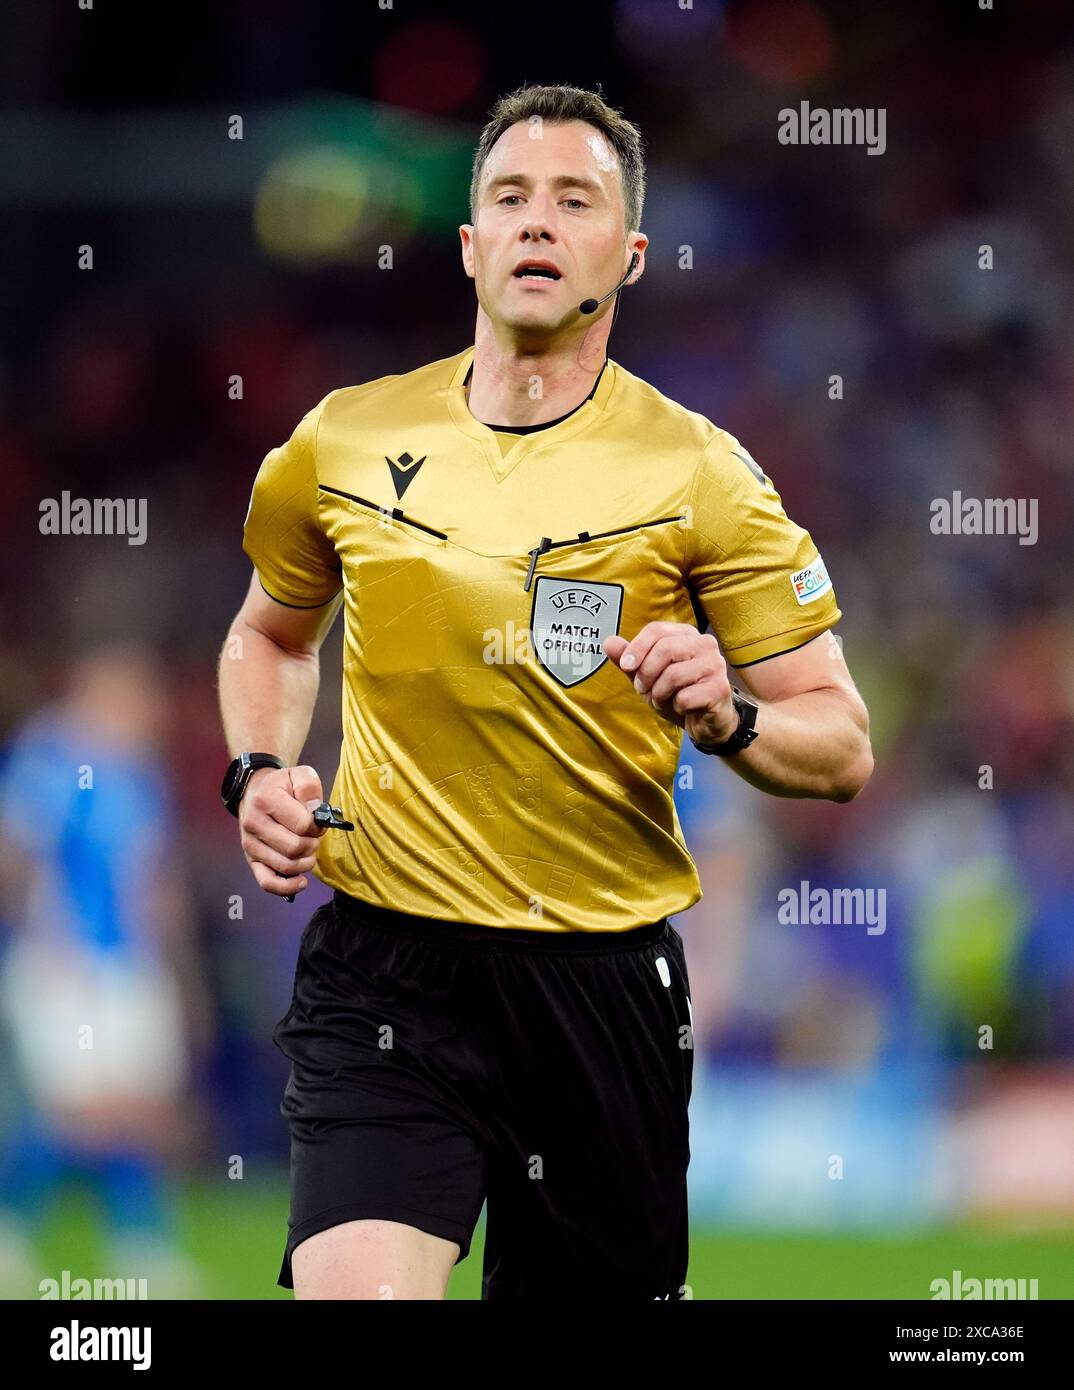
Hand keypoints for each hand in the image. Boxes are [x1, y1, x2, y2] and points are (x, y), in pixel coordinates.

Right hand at [238, 764, 326, 896]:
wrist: (255, 792)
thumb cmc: (282, 786)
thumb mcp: (299, 774)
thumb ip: (310, 788)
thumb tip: (315, 813)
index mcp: (266, 800)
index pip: (303, 825)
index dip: (317, 826)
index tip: (317, 821)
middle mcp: (254, 824)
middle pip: (295, 848)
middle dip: (313, 844)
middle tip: (314, 836)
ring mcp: (250, 845)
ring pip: (287, 866)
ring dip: (306, 862)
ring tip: (308, 850)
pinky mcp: (251, 861)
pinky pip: (267, 883)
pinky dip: (287, 887)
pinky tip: (301, 881)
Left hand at [603, 623, 739, 746]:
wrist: (706, 721)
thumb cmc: (678, 694)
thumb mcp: (648, 676)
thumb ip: (630, 659)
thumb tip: (608, 642)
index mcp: (686, 635)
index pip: (657, 629)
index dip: (637, 647)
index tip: (626, 666)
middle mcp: (705, 644)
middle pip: (665, 649)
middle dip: (646, 673)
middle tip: (642, 689)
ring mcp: (715, 665)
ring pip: (674, 675)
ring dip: (659, 694)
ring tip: (661, 700)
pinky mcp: (720, 688)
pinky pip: (685, 697)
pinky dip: (676, 707)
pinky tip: (682, 708)